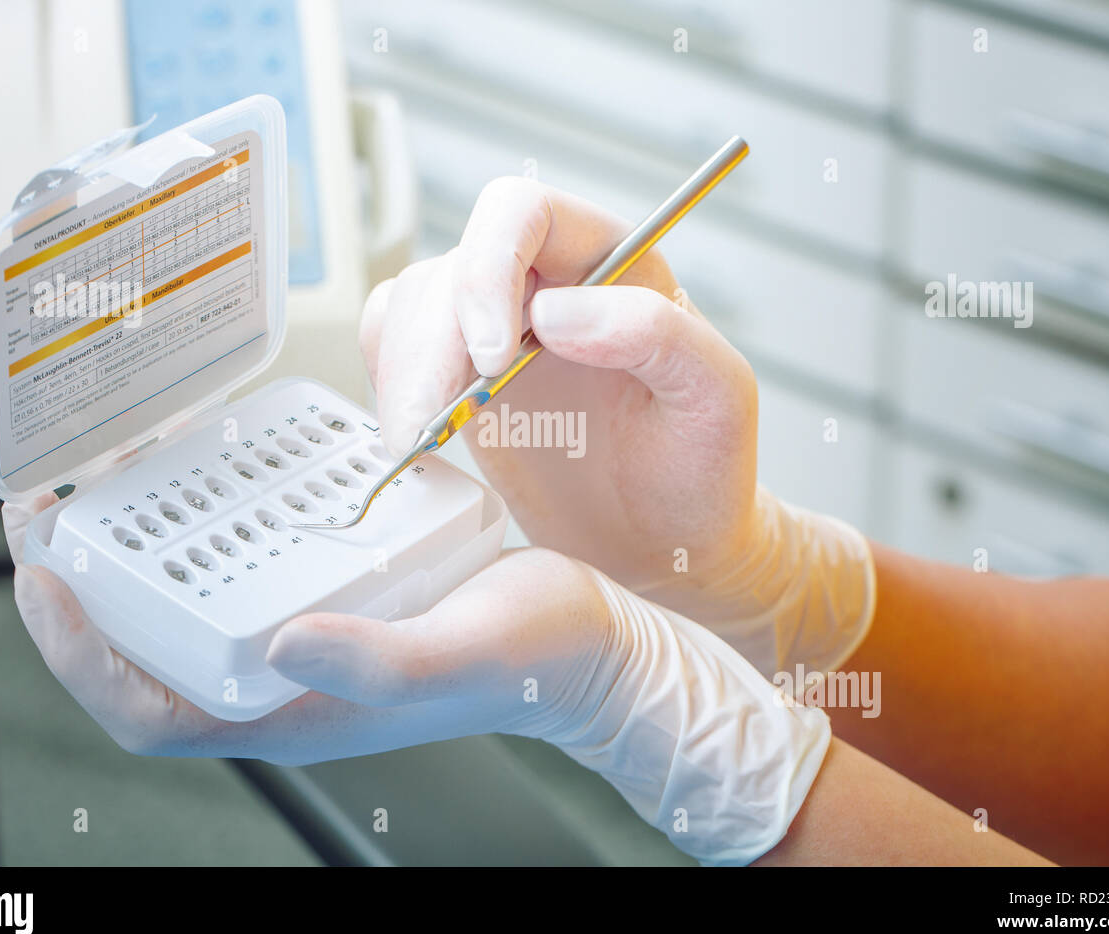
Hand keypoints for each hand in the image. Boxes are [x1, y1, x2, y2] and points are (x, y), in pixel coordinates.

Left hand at [4, 489, 829, 863]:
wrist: (594, 643)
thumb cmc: (537, 661)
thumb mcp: (456, 655)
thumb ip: (374, 662)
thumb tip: (285, 643)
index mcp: (302, 704)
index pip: (152, 709)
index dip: (80, 656)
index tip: (42, 576)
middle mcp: (292, 671)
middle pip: (151, 651)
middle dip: (84, 592)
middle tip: (47, 512)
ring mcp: (314, 629)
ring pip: (194, 603)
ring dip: (140, 552)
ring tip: (110, 484)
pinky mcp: (342, 590)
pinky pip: (253, 562)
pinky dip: (216, 521)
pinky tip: (220, 470)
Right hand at [362, 178, 874, 672]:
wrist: (672, 545)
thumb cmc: (704, 470)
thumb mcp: (716, 397)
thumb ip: (656, 334)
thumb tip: (553, 311)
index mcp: (613, 264)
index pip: (523, 212)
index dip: (488, 268)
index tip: (493, 358)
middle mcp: (548, 285)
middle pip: (452, 267)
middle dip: (430, 343)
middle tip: (432, 423)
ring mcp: (501, 334)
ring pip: (413, 305)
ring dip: (403, 370)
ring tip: (421, 440)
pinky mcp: (465, 382)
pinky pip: (399, 348)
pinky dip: (392, 384)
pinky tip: (417, 434)